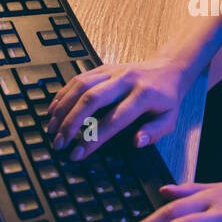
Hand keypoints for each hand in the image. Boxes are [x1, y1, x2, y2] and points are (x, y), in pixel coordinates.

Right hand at [45, 55, 190, 159]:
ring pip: (81, 86)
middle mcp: (126, 80)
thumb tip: (137, 142)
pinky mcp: (103, 67)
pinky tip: (53, 110)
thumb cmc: (166, 99)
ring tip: (51, 128)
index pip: (114, 119)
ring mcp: (113, 71)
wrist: (167, 69)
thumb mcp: (169, 119)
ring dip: (62, 108)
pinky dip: (63, 94)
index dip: (93, 138)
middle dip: (71, 122)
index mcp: (143, 96)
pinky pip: (79, 78)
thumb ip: (154, 132)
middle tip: (58, 142)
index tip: (77, 153)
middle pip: (92, 99)